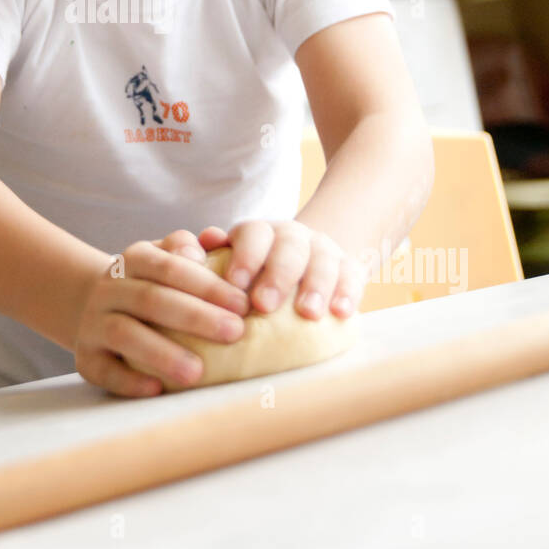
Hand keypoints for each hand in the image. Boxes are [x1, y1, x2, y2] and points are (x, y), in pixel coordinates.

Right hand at [74, 229, 250, 397]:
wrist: (95, 307)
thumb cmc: (150, 284)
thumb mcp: (165, 258)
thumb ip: (190, 247)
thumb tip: (216, 237)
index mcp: (133, 259)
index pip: (169, 266)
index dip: (207, 284)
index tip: (242, 304)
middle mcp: (109, 288)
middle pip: (150, 299)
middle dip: (195, 317)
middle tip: (234, 333)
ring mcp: (93, 323)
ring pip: (124, 333)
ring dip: (162, 353)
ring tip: (198, 372)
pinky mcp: (85, 358)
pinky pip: (103, 370)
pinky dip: (129, 381)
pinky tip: (158, 389)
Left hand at [194, 222, 364, 319]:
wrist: (306, 263)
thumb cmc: (256, 276)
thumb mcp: (233, 265)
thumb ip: (213, 258)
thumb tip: (195, 246)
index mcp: (259, 234)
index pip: (253, 234)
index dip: (245, 257)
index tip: (235, 284)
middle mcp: (292, 237)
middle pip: (288, 246)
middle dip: (276, 274)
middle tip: (264, 304)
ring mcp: (323, 250)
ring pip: (323, 259)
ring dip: (315, 286)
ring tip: (308, 314)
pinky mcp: (349, 267)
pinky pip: (353, 275)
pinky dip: (348, 293)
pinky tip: (341, 313)